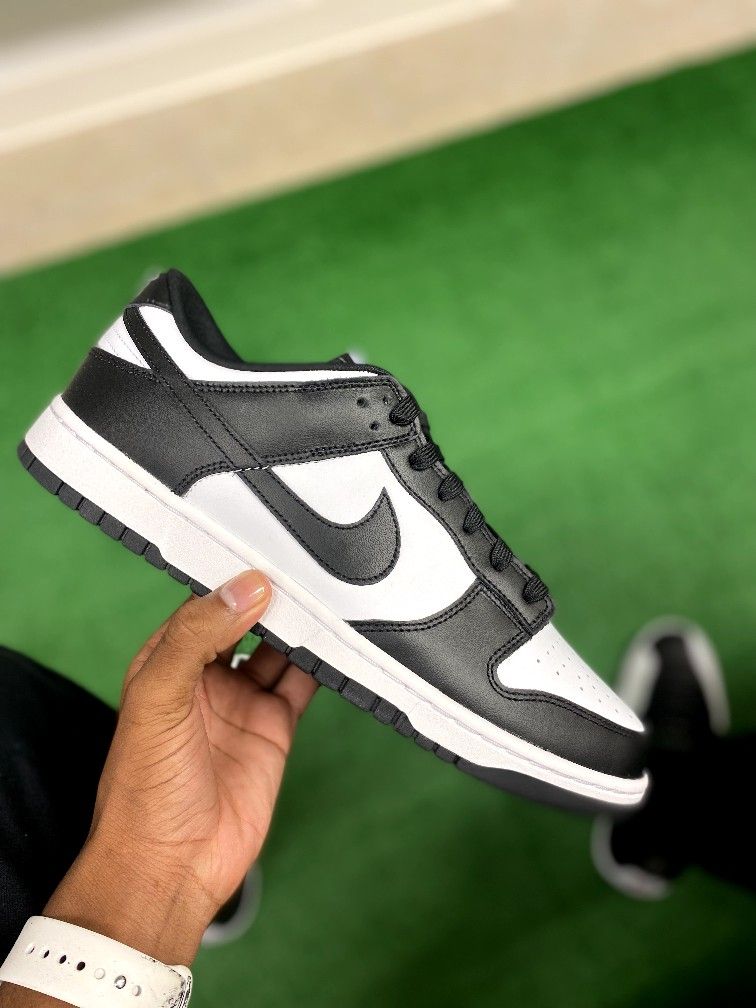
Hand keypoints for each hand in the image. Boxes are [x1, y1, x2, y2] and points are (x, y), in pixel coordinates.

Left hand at [43, 570, 315, 966]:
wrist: (172, 866)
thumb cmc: (144, 786)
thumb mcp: (159, 697)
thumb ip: (197, 637)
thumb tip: (246, 588)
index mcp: (168, 660)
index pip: (205, 604)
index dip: (233, 580)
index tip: (266, 553)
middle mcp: (206, 676)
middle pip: (248, 621)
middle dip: (274, 598)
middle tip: (307, 569)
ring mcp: (242, 702)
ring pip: (279, 649)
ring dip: (301, 627)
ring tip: (328, 597)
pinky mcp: (274, 728)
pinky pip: (301, 684)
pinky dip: (322, 664)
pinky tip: (338, 643)